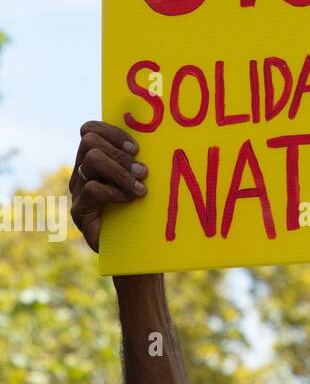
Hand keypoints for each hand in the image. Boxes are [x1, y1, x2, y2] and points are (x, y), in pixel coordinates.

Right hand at [70, 120, 146, 252]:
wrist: (133, 254)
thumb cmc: (141, 215)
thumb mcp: (140, 183)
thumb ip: (137, 163)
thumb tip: (156, 139)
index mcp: (94, 161)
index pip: (90, 129)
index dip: (112, 132)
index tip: (137, 148)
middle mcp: (82, 173)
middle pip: (89, 141)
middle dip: (119, 153)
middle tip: (142, 171)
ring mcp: (78, 192)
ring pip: (92, 160)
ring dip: (120, 171)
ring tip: (140, 188)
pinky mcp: (80, 212)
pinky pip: (92, 188)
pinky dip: (114, 192)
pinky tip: (129, 200)